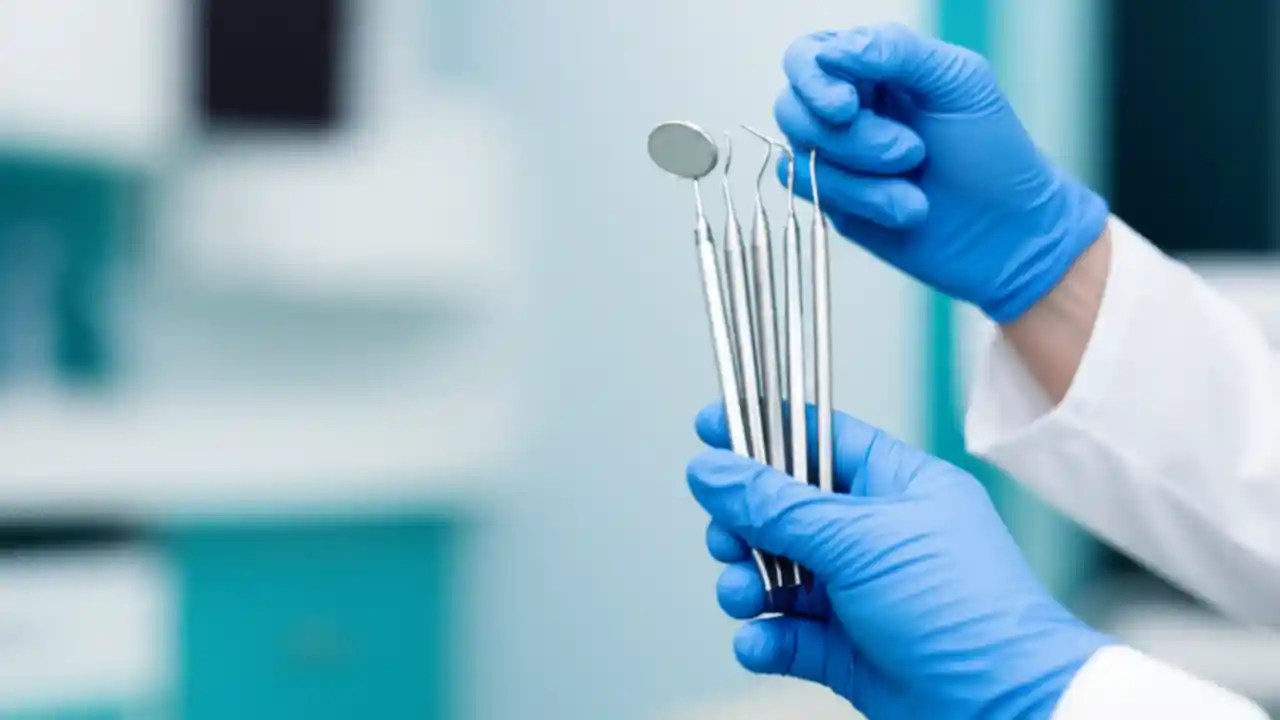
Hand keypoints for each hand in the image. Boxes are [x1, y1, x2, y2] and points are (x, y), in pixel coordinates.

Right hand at [687, 403, 1110, 717]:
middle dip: (745, 526)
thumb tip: (711, 469)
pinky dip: (765, 637)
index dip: (763, 429)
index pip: (820, 440)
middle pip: (784, 512)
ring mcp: (861, 595)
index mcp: (896, 486)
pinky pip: (787, 635)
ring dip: (747, 583)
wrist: (1005, 709)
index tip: (709, 425)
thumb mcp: (859, 540)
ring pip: (778, 575)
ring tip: (742, 595)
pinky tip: (759, 640)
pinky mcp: (849, 651)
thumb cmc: (962, 609)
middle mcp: (876, 536)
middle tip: (728, 540)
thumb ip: (776, 505)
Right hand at [774, 23, 1107, 321]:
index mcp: (873, 67)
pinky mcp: (834, 200)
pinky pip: (811, 194)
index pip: (809, 56)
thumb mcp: (960, 82)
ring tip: (915, 189)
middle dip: (851, 138)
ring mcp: (836, 157)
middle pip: (793, 108)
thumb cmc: (994, 154)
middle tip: (910, 152)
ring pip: (800, 154)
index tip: (847, 106)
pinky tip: (903, 209)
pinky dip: (860, 201)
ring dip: (861, 177)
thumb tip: (834, 50)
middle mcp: (847, 108)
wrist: (1008, 235)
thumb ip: (898, 51)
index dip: (815, 81)